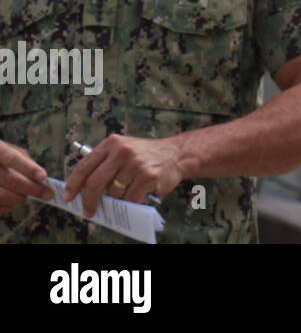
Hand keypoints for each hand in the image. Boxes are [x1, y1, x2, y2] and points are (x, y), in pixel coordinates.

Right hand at [0, 139, 53, 216]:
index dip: (29, 168)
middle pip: (10, 179)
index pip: (12, 158)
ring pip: (1, 195)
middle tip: (45, 194)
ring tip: (24, 198)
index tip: (43, 177)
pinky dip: (4, 208)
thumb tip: (39, 175)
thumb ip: (22, 158)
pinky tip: (10, 205)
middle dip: (31, 188)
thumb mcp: (5, 148)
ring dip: (17, 199)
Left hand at [62, 134, 185, 216]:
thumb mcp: (124, 149)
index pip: (85, 166)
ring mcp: (136, 164)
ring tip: (127, 192)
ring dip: (117, 198)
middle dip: (88, 201)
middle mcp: (122, 151)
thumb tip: (84, 190)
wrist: (178, 153)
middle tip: (88, 211)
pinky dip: (132, 201)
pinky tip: (139, 194)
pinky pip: (130, 198)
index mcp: (112, 143)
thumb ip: (105, 164)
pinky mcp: (147, 177)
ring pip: (114, 193)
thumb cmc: (147, 155)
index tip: (68, 197)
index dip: (73, 184)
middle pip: (95, 183)